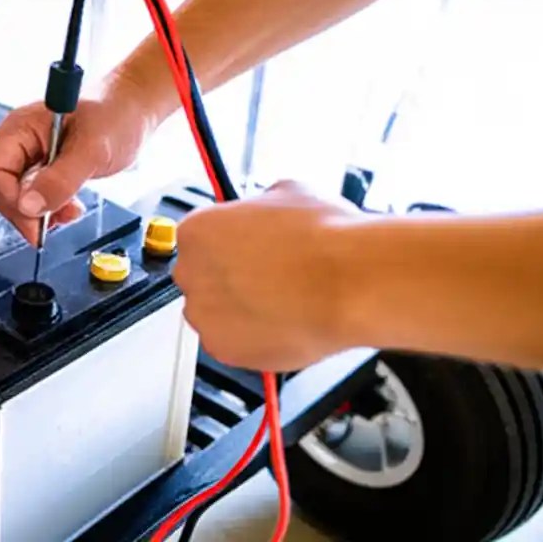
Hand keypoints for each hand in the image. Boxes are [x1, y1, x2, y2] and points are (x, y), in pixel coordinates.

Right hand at [0, 82, 153, 244]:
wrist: (134, 110)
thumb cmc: (115, 115)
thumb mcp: (91, 150)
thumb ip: (59, 180)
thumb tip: (29, 206)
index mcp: (21, 128)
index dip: (11, 202)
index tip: (35, 222)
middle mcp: (20, 142)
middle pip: (2, 189)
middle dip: (26, 212)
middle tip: (53, 223)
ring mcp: (31, 155)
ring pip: (19, 197)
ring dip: (40, 214)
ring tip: (70, 211)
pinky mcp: (45, 168)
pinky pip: (36, 197)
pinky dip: (51, 209)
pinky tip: (70, 208)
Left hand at [174, 181, 366, 371]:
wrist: (350, 284)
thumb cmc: (323, 239)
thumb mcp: (287, 192)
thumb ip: (260, 204)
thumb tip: (266, 207)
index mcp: (197, 230)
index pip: (199, 240)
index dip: (227, 245)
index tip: (245, 250)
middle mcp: (191, 273)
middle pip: (201, 278)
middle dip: (228, 278)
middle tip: (265, 276)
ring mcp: (205, 315)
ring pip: (215, 314)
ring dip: (238, 310)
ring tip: (280, 301)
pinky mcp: (225, 349)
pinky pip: (233, 344)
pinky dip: (253, 338)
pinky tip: (282, 323)